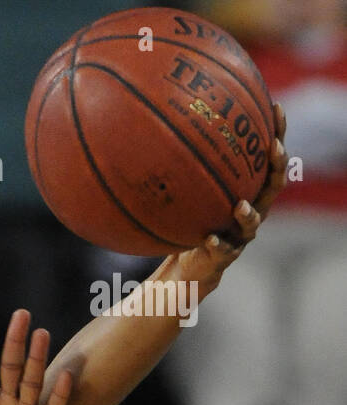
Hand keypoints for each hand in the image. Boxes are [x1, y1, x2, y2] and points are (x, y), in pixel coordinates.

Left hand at [170, 102, 288, 291]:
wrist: (192, 261)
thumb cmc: (192, 217)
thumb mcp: (189, 187)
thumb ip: (185, 161)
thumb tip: (163, 120)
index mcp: (250, 189)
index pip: (268, 157)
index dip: (277, 133)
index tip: (276, 107)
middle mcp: (253, 208)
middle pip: (273, 185)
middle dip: (277, 166)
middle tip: (273, 148)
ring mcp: (242, 233)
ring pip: (253, 222)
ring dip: (248, 214)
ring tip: (240, 206)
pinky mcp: (227, 254)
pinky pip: (224, 250)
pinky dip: (218, 244)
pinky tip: (209, 238)